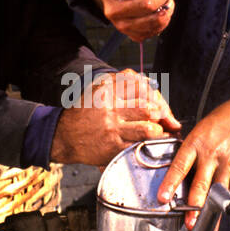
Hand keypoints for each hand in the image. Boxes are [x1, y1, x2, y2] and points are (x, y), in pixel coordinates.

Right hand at [51, 68, 180, 166]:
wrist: (63, 136)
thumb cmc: (85, 112)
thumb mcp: (98, 89)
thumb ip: (121, 83)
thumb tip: (150, 83)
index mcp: (108, 90)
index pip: (142, 87)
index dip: (156, 96)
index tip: (160, 105)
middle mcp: (110, 107)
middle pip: (148, 107)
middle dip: (162, 114)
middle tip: (166, 119)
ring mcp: (112, 128)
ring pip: (148, 129)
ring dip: (158, 132)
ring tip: (159, 132)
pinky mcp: (112, 147)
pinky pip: (138, 146)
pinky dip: (150, 146)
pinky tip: (152, 145)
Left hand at [157, 86, 229, 228]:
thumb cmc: (225, 119)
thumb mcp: (202, 129)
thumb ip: (193, 149)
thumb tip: (184, 171)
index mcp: (196, 142)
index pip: (180, 166)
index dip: (170, 183)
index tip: (163, 198)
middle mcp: (211, 154)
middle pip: (199, 184)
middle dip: (192, 206)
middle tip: (187, 222)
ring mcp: (227, 163)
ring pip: (216, 191)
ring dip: (209, 211)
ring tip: (201, 227)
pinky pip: (227, 187)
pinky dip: (222, 199)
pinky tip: (219, 211)